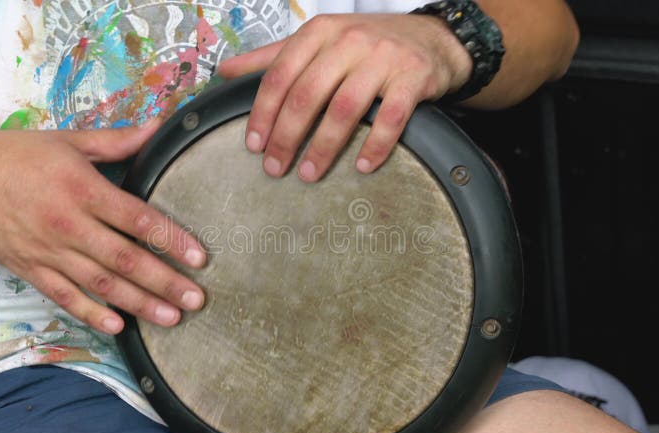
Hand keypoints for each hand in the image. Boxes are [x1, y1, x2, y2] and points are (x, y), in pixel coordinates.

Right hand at [0, 122, 205, 333]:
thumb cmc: (18, 155)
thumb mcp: (71, 141)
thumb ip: (118, 140)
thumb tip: (160, 125)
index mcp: (83, 189)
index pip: (138, 219)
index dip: (171, 240)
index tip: (200, 258)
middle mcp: (69, 225)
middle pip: (126, 260)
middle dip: (165, 282)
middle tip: (196, 300)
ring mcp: (48, 251)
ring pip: (101, 284)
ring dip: (139, 303)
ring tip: (171, 319)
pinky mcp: (29, 269)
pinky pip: (64, 297)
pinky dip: (91, 314)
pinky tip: (118, 326)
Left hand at [218, 14, 471, 181]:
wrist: (433, 38)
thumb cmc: (368, 44)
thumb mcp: (319, 41)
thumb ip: (273, 57)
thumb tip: (225, 71)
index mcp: (320, 32)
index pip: (281, 73)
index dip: (263, 112)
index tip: (254, 144)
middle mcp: (349, 40)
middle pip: (308, 94)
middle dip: (287, 136)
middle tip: (275, 168)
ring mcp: (383, 58)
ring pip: (345, 107)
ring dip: (324, 146)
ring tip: (310, 174)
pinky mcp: (413, 77)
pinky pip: (391, 117)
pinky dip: (376, 145)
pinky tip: (362, 166)